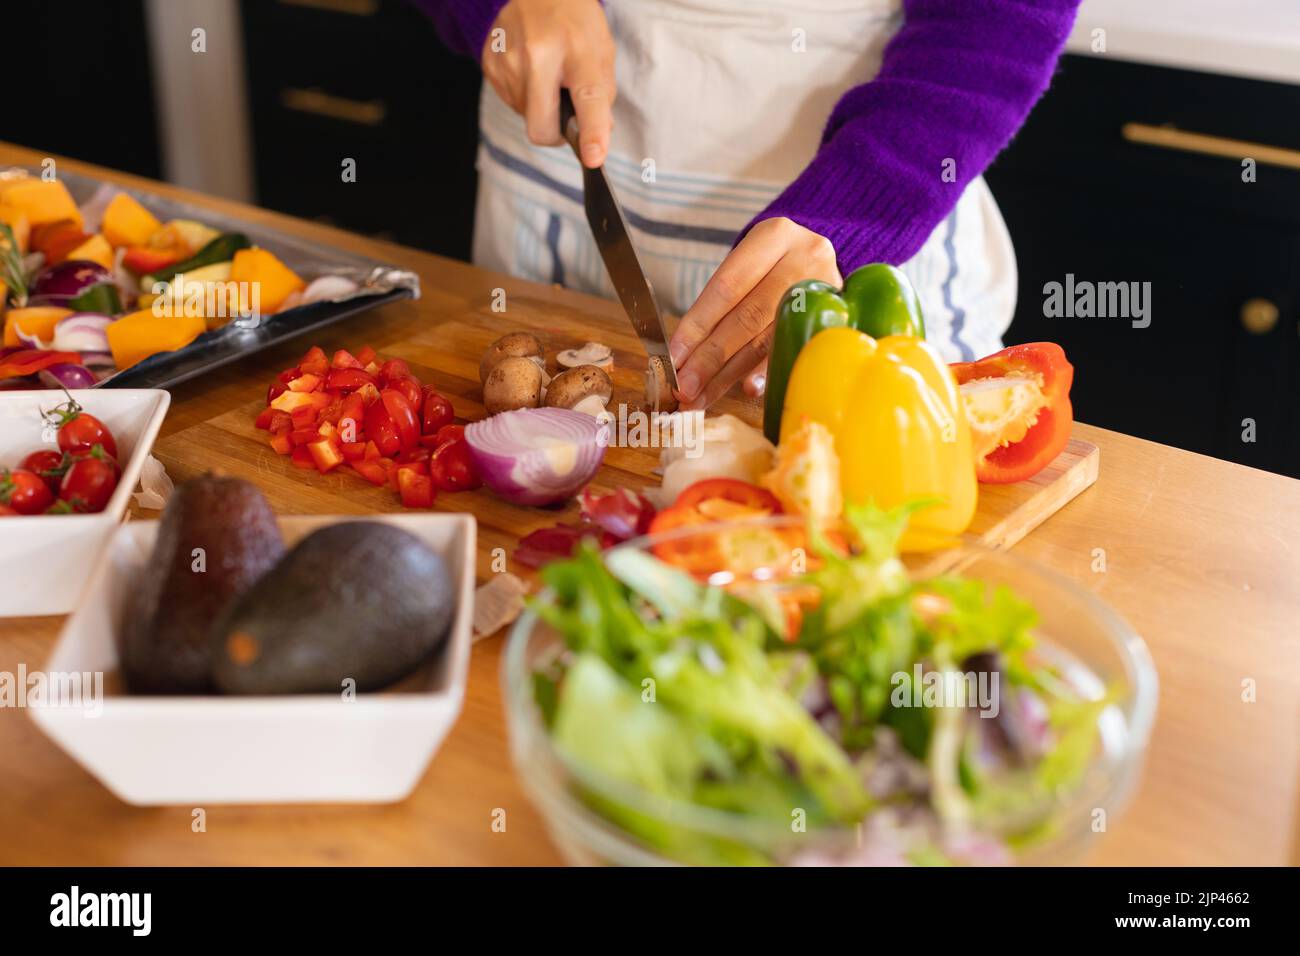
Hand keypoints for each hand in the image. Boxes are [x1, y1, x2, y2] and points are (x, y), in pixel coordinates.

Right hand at [481, 0, 615, 167]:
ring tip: (547, 75)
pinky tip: (530, 71)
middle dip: (556, 133)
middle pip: (541, 127)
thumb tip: (598, 132)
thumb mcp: (600, 47)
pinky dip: (525, 97)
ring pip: (526, 118)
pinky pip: (512, 104)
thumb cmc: (572, 18)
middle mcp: (537, 55)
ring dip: (541, 108)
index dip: (591, 132)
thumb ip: (603, 92)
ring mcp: (508, 62)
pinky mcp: (490, 66)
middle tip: (567, 114)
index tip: (593, 157)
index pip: (587, 97)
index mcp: (575, 47)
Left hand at [669, 218, 840, 408]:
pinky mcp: (837, 320)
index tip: (673, 357)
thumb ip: (721, 304)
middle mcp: (805, 258)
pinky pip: (793, 352)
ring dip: (730, 374)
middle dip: (710, 358)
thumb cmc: (774, 266)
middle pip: (748, 317)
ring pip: (767, 340)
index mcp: (775, 236)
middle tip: (683, 387)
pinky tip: (748, 389)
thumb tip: (684, 357)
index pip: (727, 287)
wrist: (822, 259)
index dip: (697, 326)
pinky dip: (766, 373)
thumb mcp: (749, 265)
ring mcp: (826, 290)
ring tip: (702, 396)